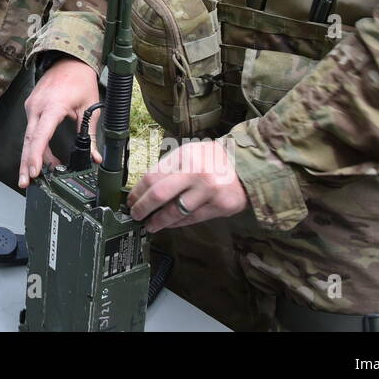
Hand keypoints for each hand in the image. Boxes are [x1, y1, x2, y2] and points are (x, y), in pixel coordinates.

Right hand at [18, 56, 99, 188]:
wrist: (69, 60)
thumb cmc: (80, 79)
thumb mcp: (90, 107)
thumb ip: (90, 134)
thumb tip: (94, 156)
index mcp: (53, 106)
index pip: (41, 135)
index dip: (37, 156)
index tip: (35, 172)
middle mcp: (37, 107)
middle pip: (29, 141)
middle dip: (26, 164)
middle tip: (25, 183)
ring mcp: (32, 106)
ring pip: (28, 137)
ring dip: (29, 157)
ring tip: (32, 176)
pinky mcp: (32, 107)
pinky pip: (31, 129)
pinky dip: (34, 145)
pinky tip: (41, 158)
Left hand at [127, 139, 247, 231]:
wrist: (247, 168)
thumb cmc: (212, 159)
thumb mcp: (189, 153)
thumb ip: (169, 168)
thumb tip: (145, 188)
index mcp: (186, 156)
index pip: (153, 176)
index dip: (138, 191)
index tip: (131, 200)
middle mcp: (196, 173)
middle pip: (160, 195)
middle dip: (143, 207)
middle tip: (135, 214)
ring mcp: (209, 192)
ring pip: (175, 212)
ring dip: (157, 221)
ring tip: (149, 225)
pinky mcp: (219, 207)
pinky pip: (191, 219)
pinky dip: (176, 223)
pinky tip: (167, 224)